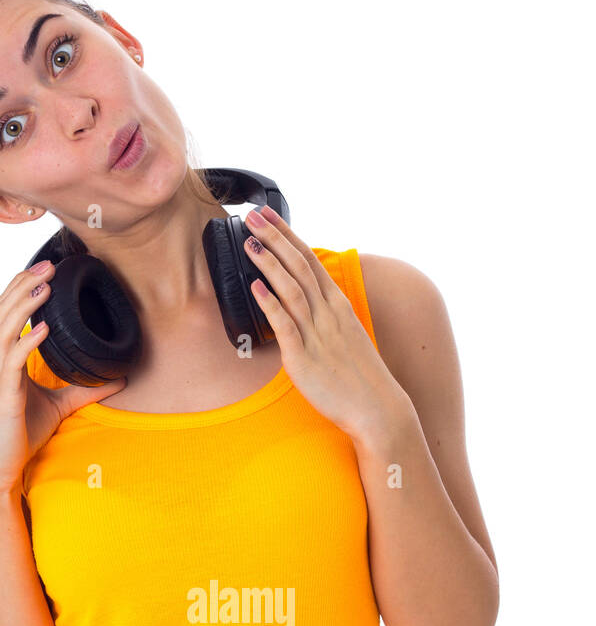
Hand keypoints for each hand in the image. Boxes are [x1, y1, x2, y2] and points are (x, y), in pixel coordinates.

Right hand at [0, 260, 125, 495]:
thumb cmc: (20, 435)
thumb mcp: (60, 406)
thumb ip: (84, 389)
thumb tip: (119, 378)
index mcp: (5, 359)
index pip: (6, 313)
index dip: (22, 288)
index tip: (47, 270)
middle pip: (1, 311)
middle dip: (23, 285)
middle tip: (49, 265)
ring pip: (2, 329)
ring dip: (24, 304)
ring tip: (45, 287)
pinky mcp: (2, 396)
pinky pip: (10, 362)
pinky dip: (26, 342)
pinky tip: (43, 329)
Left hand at [242, 205, 411, 444]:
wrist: (378, 410)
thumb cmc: (358, 376)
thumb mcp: (343, 336)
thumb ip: (323, 317)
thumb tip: (302, 303)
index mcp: (337, 305)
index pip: (309, 261)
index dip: (287, 236)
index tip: (268, 215)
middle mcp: (329, 313)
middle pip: (299, 266)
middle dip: (274, 238)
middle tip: (251, 215)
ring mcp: (318, 333)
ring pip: (291, 289)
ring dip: (269, 263)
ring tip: (248, 242)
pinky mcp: (304, 357)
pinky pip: (286, 324)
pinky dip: (270, 302)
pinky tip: (255, 286)